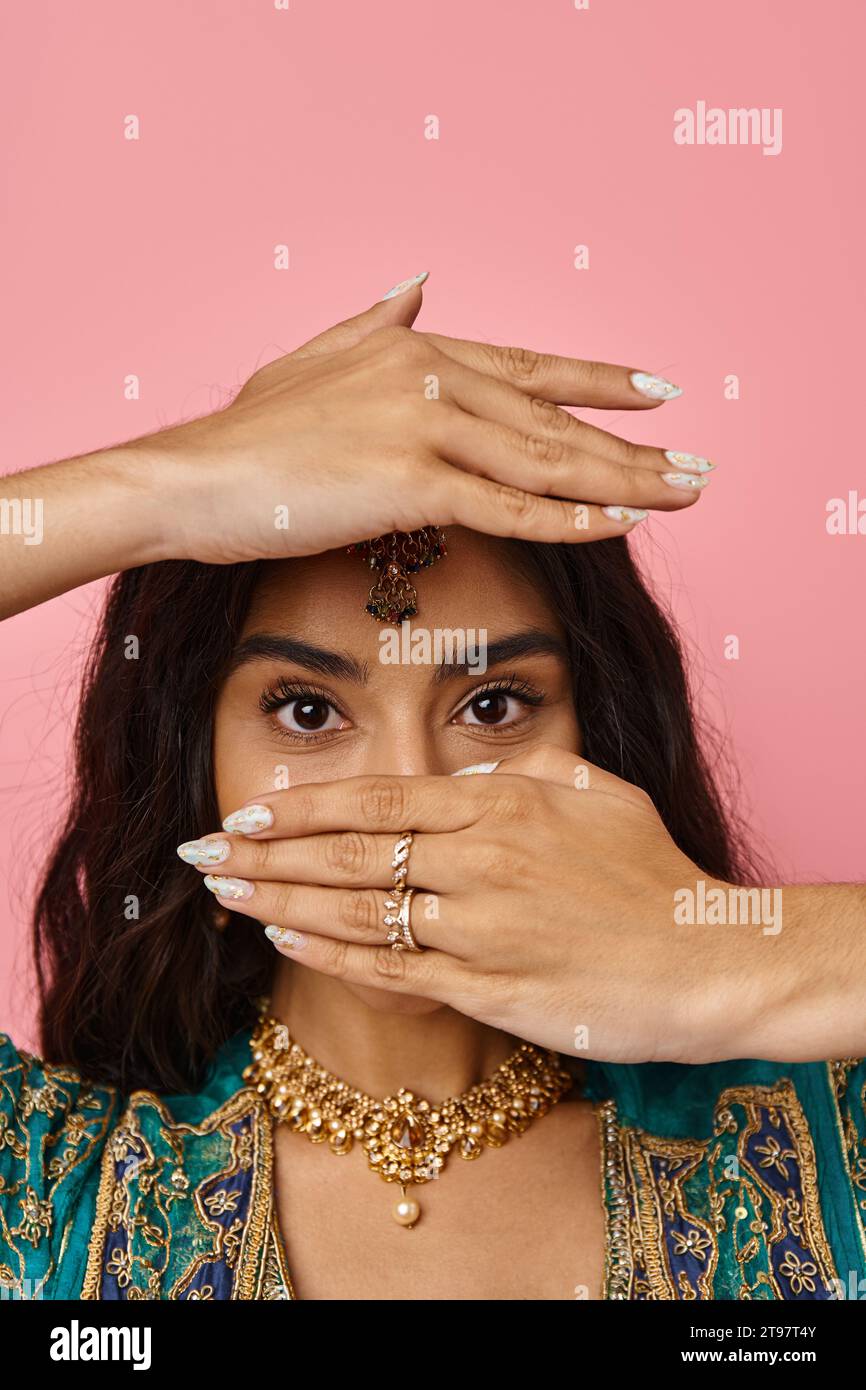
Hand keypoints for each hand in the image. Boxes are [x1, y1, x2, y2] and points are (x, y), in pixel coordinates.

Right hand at [123, 276, 710, 564]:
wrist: (189, 477)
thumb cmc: (246, 434)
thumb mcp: (312, 358)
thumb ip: (373, 320)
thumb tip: (417, 282)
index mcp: (415, 350)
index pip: (530, 369)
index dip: (599, 383)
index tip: (658, 392)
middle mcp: (429, 377)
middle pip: (552, 420)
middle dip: (632, 447)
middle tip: (697, 469)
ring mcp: (421, 426)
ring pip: (543, 462)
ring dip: (622, 484)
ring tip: (682, 500)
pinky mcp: (407, 482)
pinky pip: (507, 508)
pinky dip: (570, 520)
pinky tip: (621, 527)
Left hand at [178, 744, 762, 1065]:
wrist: (708, 959)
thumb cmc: (658, 875)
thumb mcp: (606, 796)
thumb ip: (543, 774)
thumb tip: (496, 767)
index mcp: (503, 804)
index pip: (379, 799)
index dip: (304, 806)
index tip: (249, 809)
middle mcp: (480, 859)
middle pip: (348, 852)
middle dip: (264, 852)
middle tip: (201, 852)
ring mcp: (479, 926)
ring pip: (354, 911)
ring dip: (277, 903)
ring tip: (220, 896)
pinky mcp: (487, 987)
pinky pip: (389, 970)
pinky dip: (330, 956)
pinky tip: (283, 945)